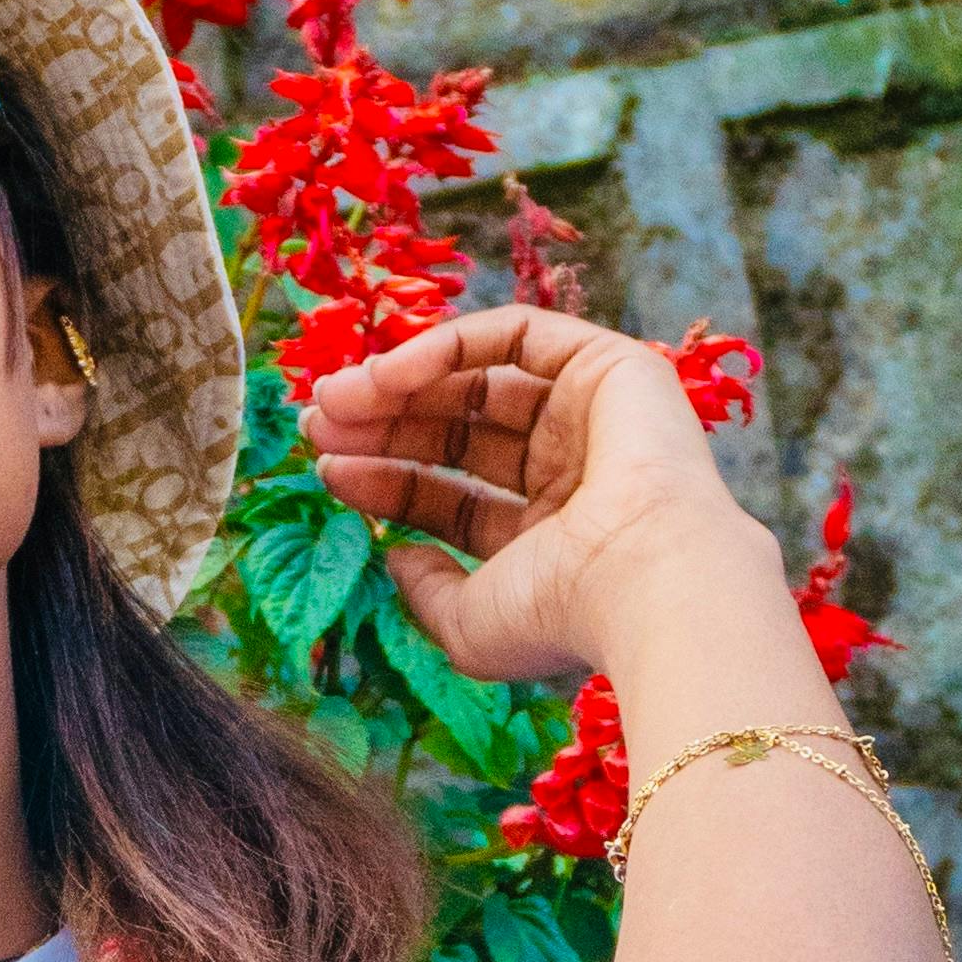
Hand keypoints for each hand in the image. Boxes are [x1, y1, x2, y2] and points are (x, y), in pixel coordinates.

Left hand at [302, 303, 778, 688]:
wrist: (645, 579)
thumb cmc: (561, 614)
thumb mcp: (469, 624)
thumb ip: (427, 592)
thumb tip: (397, 557)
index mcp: (550, 538)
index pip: (451, 497)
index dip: (385, 480)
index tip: (327, 468)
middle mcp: (575, 474)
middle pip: (458, 434)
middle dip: (383, 426)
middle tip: (316, 423)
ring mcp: (595, 418)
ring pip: (479, 382)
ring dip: (400, 384)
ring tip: (335, 399)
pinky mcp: (611, 366)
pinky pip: (515, 336)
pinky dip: (446, 345)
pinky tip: (386, 374)